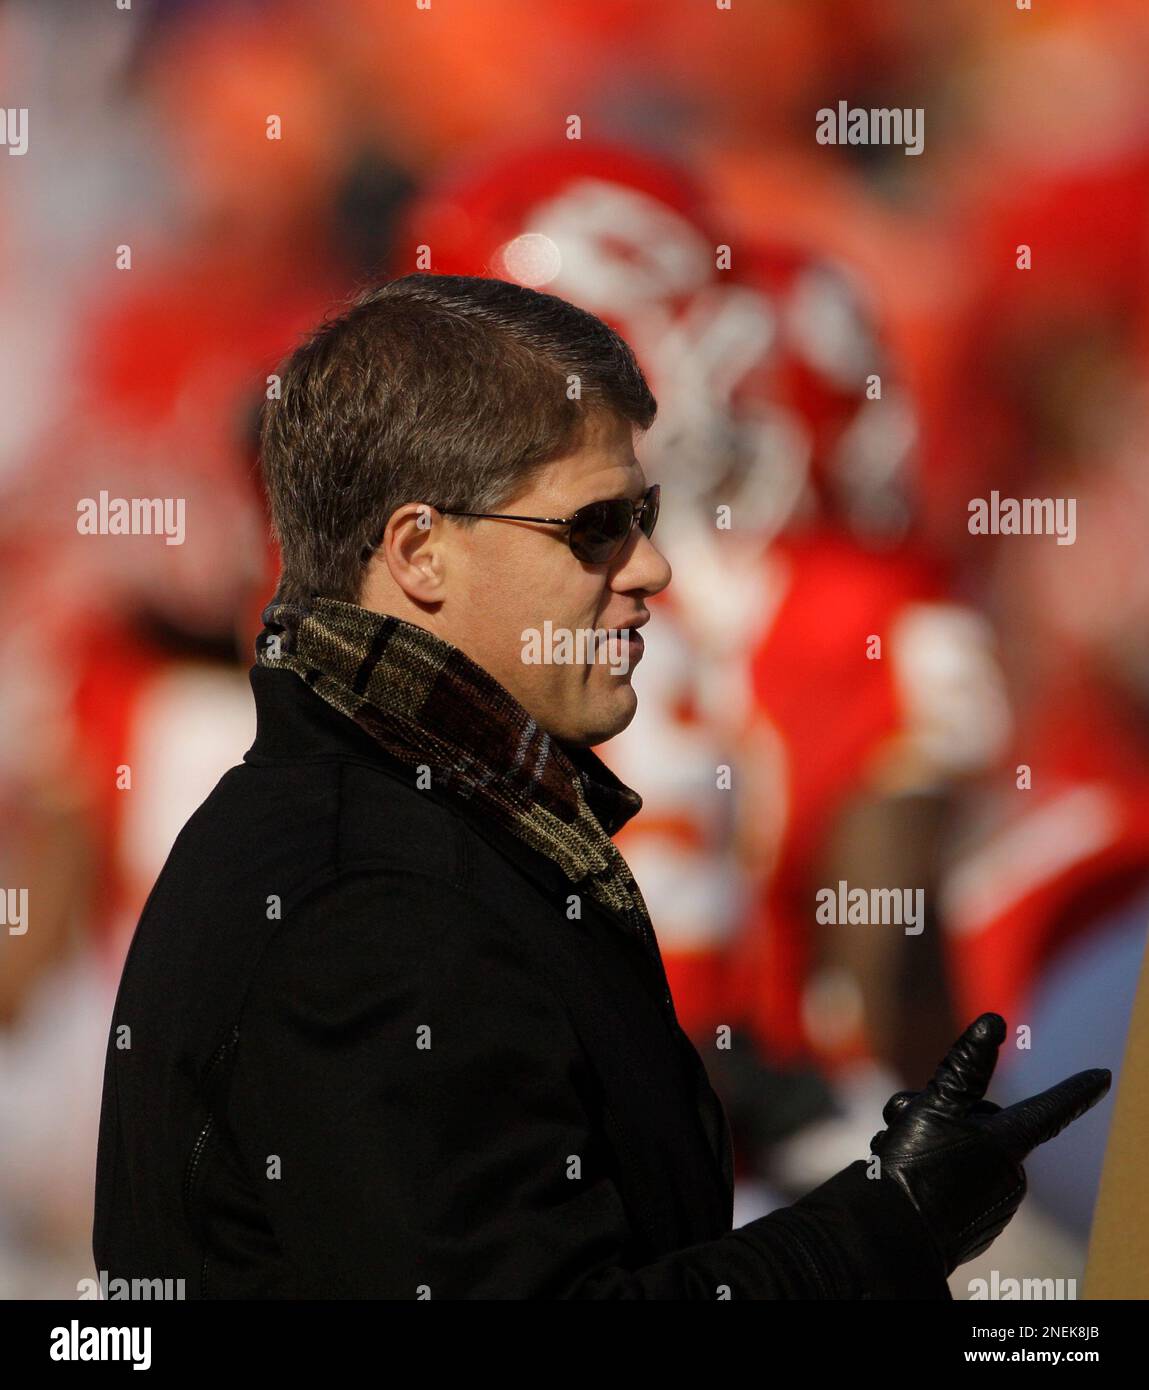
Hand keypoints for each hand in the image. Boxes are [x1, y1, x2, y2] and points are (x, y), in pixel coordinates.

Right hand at [869, 1012, 1110, 1274]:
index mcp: (1007, 1143)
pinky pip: (963, 1184)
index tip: (1103, 1076)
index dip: (1075, 1090)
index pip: (1049, 1108)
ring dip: (935, 1143)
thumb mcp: (933, 1106)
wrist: (891, 1237)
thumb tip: (994, 1021)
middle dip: (946, 1115)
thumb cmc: (913, 1167)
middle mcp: (1012, 1175)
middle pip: (984, 1125)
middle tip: (907, 1124)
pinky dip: (939, 1175)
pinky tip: (910, 1182)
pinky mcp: (979, 1225)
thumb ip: (966, 1065)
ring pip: (968, 1152)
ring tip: (899, 1153)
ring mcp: (997, 1204)